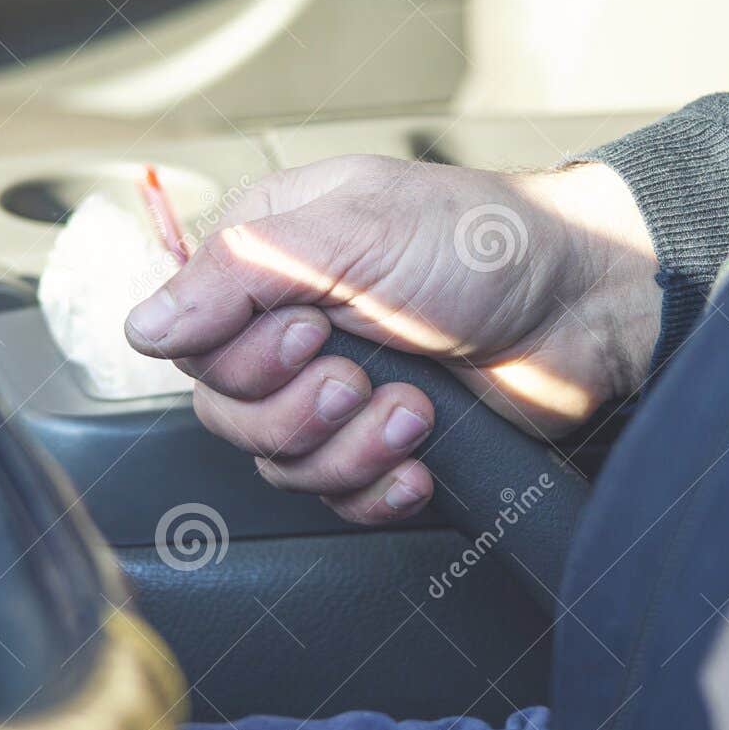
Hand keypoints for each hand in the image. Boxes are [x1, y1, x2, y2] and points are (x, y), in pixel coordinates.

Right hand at [125, 155, 659, 523]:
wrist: (584, 304)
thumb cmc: (481, 243)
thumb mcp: (349, 230)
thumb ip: (237, 275)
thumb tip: (144, 328)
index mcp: (267, 260)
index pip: (191, 342)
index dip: (242, 359)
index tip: (311, 334)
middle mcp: (291, 325)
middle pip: (227, 413)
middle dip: (298, 411)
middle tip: (360, 376)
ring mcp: (337, 388)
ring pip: (281, 464)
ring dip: (348, 449)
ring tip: (412, 410)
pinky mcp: (382, 441)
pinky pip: (338, 498)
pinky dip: (376, 488)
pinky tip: (416, 462)